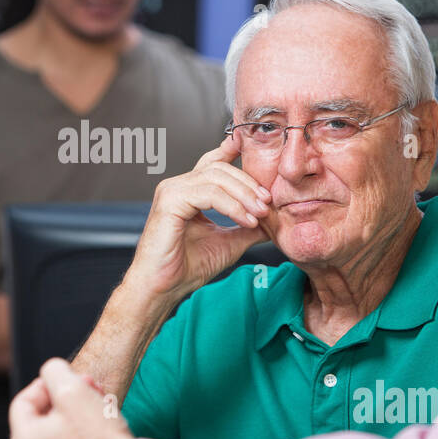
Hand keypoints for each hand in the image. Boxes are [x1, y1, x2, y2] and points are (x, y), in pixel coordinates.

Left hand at [9, 359, 132, 438]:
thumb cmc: (98, 436)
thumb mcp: (72, 389)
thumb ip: (53, 371)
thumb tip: (52, 372)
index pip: (24, 400)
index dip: (47, 383)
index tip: (72, 378)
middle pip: (42, 415)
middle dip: (67, 394)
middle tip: (91, 384)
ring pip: (58, 429)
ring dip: (77, 409)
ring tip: (101, 400)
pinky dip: (82, 430)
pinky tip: (102, 422)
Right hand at [126, 136, 271, 304]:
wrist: (163, 288)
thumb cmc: (186, 268)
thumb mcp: (228, 243)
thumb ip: (247, 227)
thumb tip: (274, 220)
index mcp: (188, 192)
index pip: (213, 163)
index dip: (233, 151)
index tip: (257, 149)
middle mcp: (178, 186)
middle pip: (219, 167)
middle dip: (248, 182)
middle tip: (268, 202)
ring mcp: (172, 191)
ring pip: (216, 178)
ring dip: (244, 194)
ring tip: (260, 213)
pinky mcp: (170, 202)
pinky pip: (208, 194)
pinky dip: (232, 206)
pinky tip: (246, 220)